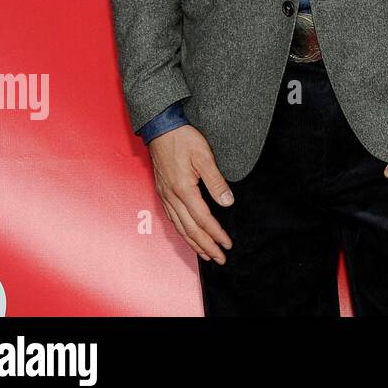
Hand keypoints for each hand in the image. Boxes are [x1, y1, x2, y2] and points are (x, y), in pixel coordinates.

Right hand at [148, 125, 233, 262]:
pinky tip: (189, 236)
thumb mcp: (204, 157)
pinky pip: (173, 219)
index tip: (227, 244)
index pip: (203, 219)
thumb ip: (216, 181)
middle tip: (220, 258)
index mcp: (183, 189)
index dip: (216, 234)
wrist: (160, 129)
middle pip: (190, 229)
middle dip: (206, 246)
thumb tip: (227, 202)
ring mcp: (165, 196)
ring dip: (194, 243)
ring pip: (180, 227)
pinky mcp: (162, 193)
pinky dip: (182, 232)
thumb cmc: (183, 140)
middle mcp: (172, 197)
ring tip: (206, 254)